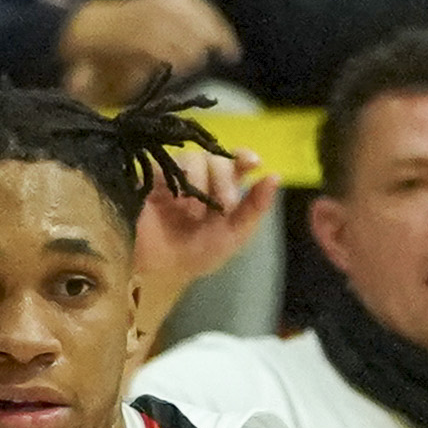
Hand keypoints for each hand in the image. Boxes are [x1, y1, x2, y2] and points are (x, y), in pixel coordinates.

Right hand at [60, 0, 239, 93]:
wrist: (90, 27)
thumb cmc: (130, 28)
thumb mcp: (162, 20)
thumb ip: (188, 29)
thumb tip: (216, 45)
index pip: (209, 16)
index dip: (223, 36)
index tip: (233, 54)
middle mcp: (167, 3)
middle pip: (202, 31)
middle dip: (206, 49)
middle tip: (202, 62)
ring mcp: (152, 19)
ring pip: (186, 44)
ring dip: (188, 59)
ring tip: (181, 65)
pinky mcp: (138, 39)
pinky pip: (166, 55)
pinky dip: (170, 64)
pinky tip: (169, 68)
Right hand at [132, 143, 279, 294]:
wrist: (159, 271)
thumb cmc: (196, 254)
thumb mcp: (232, 236)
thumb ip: (254, 209)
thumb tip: (275, 176)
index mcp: (221, 188)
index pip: (235, 161)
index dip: (244, 157)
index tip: (253, 163)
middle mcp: (200, 176)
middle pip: (217, 158)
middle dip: (225, 179)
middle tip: (225, 206)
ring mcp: (176, 174)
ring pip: (195, 158)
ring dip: (200, 182)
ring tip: (193, 213)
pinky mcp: (152, 176)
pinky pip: (168, 164)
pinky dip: (178, 181)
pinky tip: (177, 204)